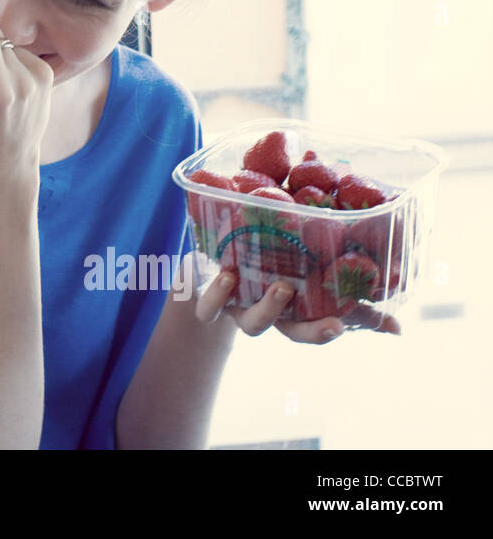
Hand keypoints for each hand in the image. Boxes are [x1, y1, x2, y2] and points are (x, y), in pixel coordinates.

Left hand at [194, 270, 401, 342]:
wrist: (200, 261)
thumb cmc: (257, 262)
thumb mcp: (296, 261)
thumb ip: (336, 271)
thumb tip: (394, 302)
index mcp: (294, 305)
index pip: (328, 322)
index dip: (355, 325)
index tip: (386, 326)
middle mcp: (271, 313)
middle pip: (296, 333)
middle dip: (317, 332)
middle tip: (336, 324)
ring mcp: (240, 309)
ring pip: (255, 324)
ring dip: (271, 309)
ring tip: (283, 287)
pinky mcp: (209, 301)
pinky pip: (210, 308)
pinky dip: (218, 297)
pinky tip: (228, 277)